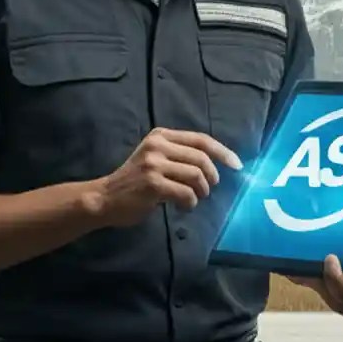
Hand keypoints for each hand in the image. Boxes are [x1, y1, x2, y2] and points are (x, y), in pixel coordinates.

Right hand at [89, 127, 242, 227]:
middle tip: (209, 189)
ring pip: (196, 176)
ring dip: (201, 192)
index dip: (223, 152)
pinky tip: (183, 206)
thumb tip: (216, 165)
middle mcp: (158, 145)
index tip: (237, 165)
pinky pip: (186, 193)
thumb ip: (179, 156)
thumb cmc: (134, 181)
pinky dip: (190, 203)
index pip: (201, 139)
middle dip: (212, 176)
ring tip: (194, 199)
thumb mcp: (155, 158)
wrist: (105, 198)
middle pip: (202, 158)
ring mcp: (154, 163)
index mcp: (161, 135)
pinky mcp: (153, 183)